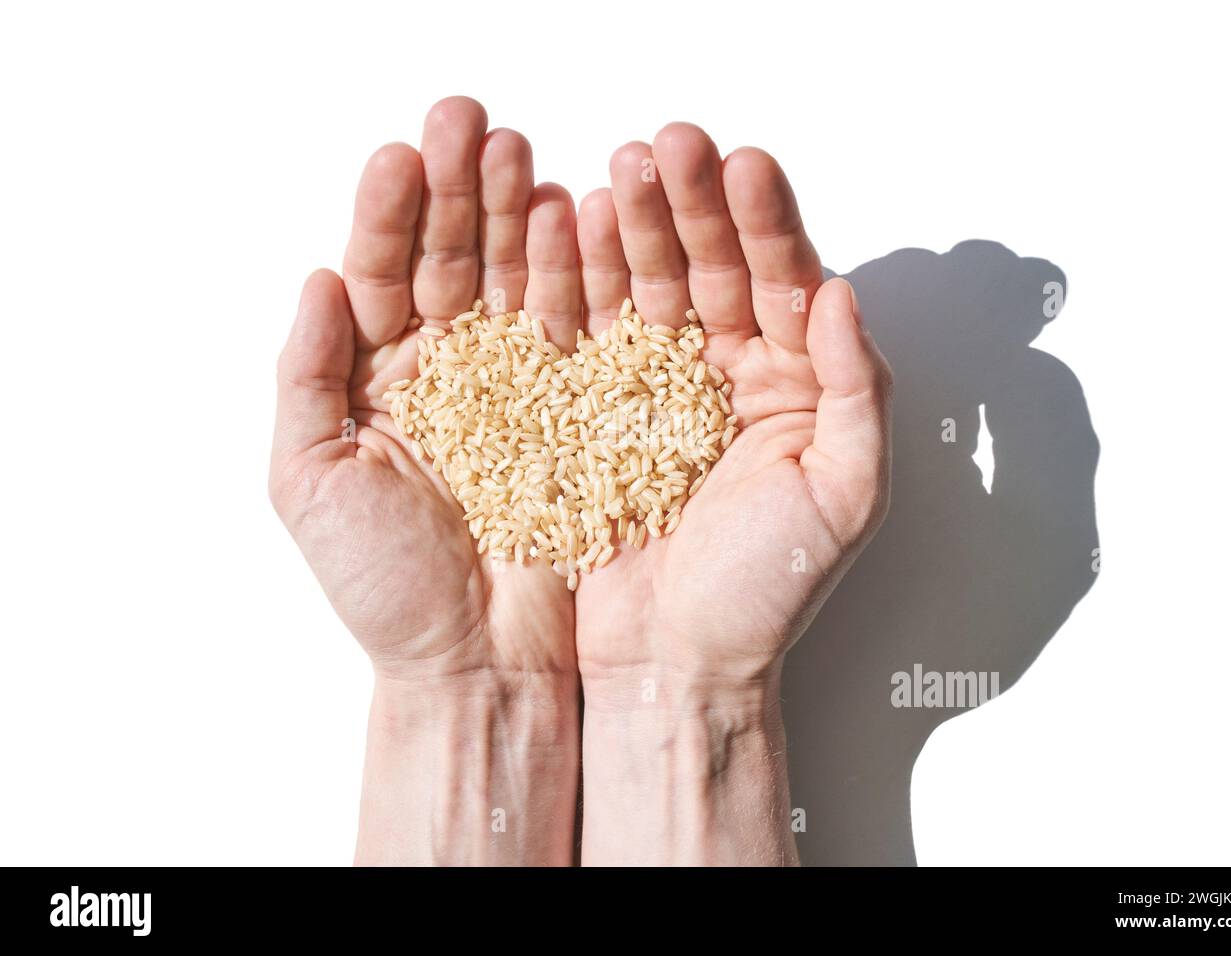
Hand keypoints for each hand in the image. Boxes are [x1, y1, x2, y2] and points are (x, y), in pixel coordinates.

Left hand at [270, 97, 581, 863]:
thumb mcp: (310, 482)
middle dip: (460, 191)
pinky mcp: (582, 409)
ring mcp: (520, 386)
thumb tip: (315, 279)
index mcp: (379, 381)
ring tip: (524, 158)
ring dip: (520, 216)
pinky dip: (580, 277)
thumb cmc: (389, 592)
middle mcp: (450, 372)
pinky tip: (579, 223)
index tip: (402, 155)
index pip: (379, 275)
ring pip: (518, 280)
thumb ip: (305, 377)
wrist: (482, 666)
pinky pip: (580, 330)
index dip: (389, 213)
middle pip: (451, 258)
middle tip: (470, 125)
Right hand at [573, 124, 892, 863]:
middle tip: (668, 148)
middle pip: (711, 267)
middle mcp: (727, 374)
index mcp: (793, 385)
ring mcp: (654, 388)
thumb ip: (857, 392)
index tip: (744, 167)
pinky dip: (575, 282)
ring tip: (615, 173)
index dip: (766, 223)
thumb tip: (844, 295)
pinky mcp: (591, 409)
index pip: (784, 282)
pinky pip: (585, 332)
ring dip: (631, 227)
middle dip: (691, 205)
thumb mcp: (843, 496)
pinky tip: (566, 233)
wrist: (671, 666)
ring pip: (645, 286)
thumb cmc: (764, 596)